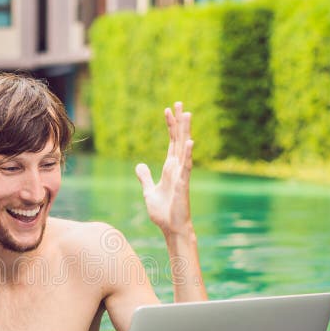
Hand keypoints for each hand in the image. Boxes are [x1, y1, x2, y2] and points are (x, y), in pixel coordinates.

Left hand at [135, 102, 193, 236]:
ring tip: (187, 114)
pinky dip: (188, 154)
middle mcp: (178, 168)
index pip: (171, 141)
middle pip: (179, 139)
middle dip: (179, 121)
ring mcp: (182, 175)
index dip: (170, 126)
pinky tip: (190, 142)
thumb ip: (145, 177)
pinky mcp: (183, 185)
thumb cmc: (163, 212)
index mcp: (170, 168)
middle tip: (179, 102)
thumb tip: (139, 165)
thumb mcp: (149, 191)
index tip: (168, 109)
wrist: (171, 228)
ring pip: (184, 148)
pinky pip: (186, 167)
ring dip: (185, 131)